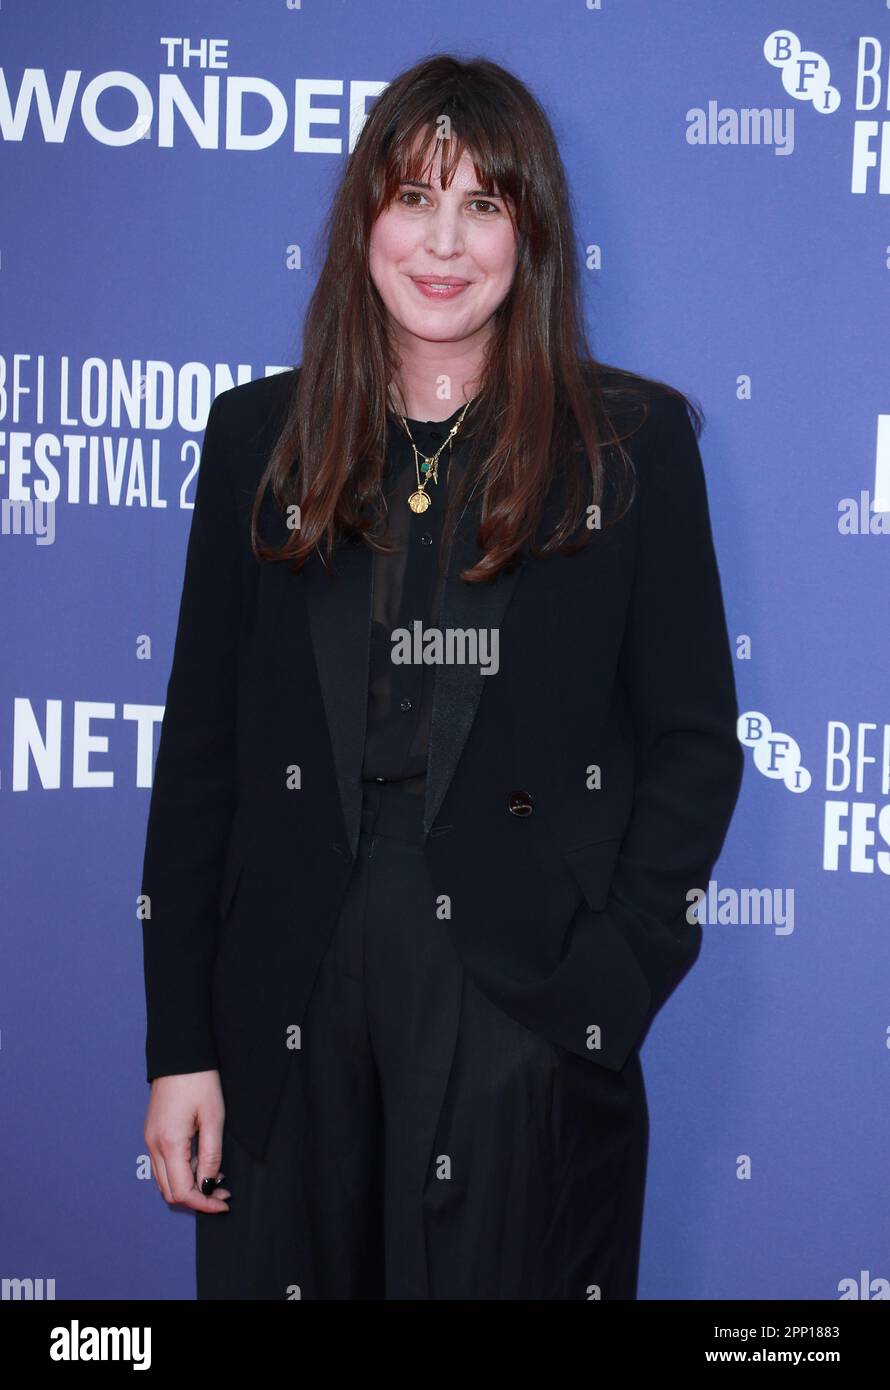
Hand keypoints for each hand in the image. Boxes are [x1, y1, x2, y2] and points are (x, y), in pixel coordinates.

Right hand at [145, 1070, 231, 1212]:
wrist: (179, 1054)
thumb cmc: (199, 1081)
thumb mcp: (213, 1118)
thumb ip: (211, 1155)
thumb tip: (209, 1184)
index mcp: (169, 1144)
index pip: (182, 1191)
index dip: (204, 1203)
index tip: (224, 1202)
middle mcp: (154, 1145)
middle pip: (170, 1191)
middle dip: (197, 1198)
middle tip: (223, 1192)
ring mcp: (150, 1139)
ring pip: (165, 1180)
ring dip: (189, 1186)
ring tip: (216, 1176)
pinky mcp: (153, 1133)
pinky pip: (163, 1165)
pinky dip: (181, 1172)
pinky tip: (201, 1162)